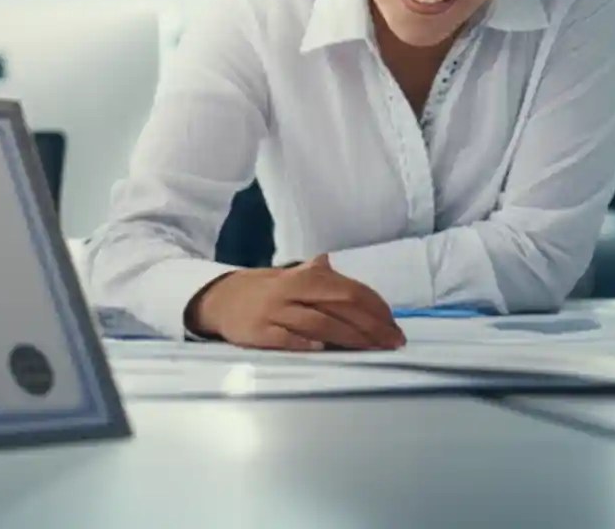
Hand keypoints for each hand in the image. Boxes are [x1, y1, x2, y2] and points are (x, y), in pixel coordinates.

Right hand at [186, 255, 405, 351]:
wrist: (219, 299)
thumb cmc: (264, 290)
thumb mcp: (292, 276)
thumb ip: (318, 275)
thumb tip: (332, 263)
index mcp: (306, 277)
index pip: (350, 291)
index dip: (376, 309)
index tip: (395, 325)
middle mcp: (293, 292)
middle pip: (341, 307)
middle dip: (372, 326)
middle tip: (394, 342)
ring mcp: (275, 313)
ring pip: (320, 325)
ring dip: (350, 339)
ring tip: (373, 350)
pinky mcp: (259, 333)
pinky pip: (286, 339)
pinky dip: (306, 344)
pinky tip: (323, 351)